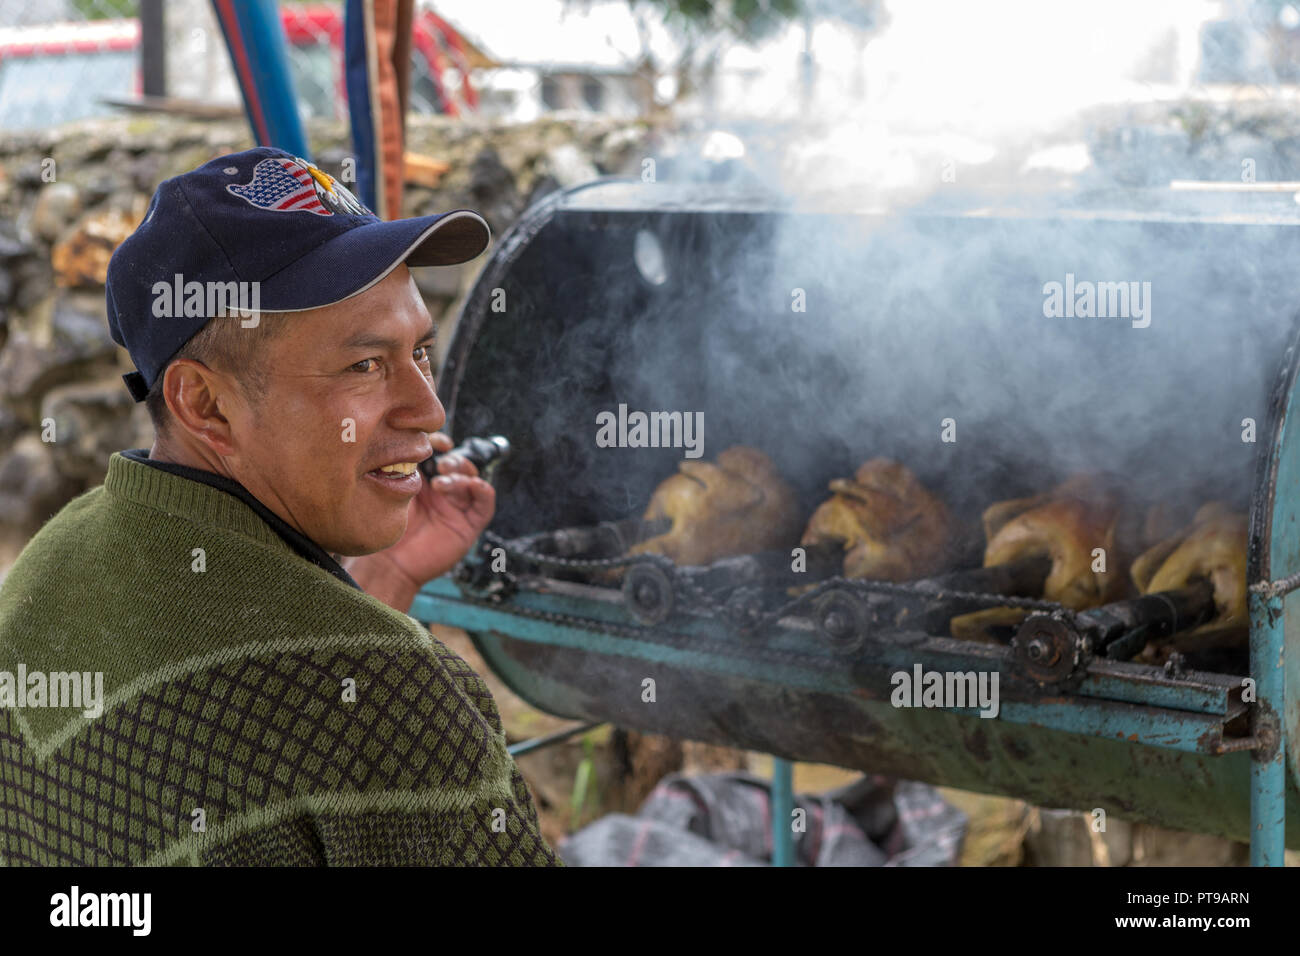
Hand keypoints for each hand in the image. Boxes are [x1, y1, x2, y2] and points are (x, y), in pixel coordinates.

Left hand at [385, 431, 495, 586]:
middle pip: (460, 464)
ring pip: (472, 480)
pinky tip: (473, 485)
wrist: (390, 563)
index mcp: (425, 480)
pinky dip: (483, 491)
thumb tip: (413, 444)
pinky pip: (485, 504)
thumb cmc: (386, 528)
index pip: (441, 453)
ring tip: (441, 484)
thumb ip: (406, 469)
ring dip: (462, 475)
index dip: (442, 443)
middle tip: (439, 465)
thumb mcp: (394, 491)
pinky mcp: (469, 525)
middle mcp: (443, 492)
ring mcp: (457, 507)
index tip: (436, 443)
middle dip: (453, 460)